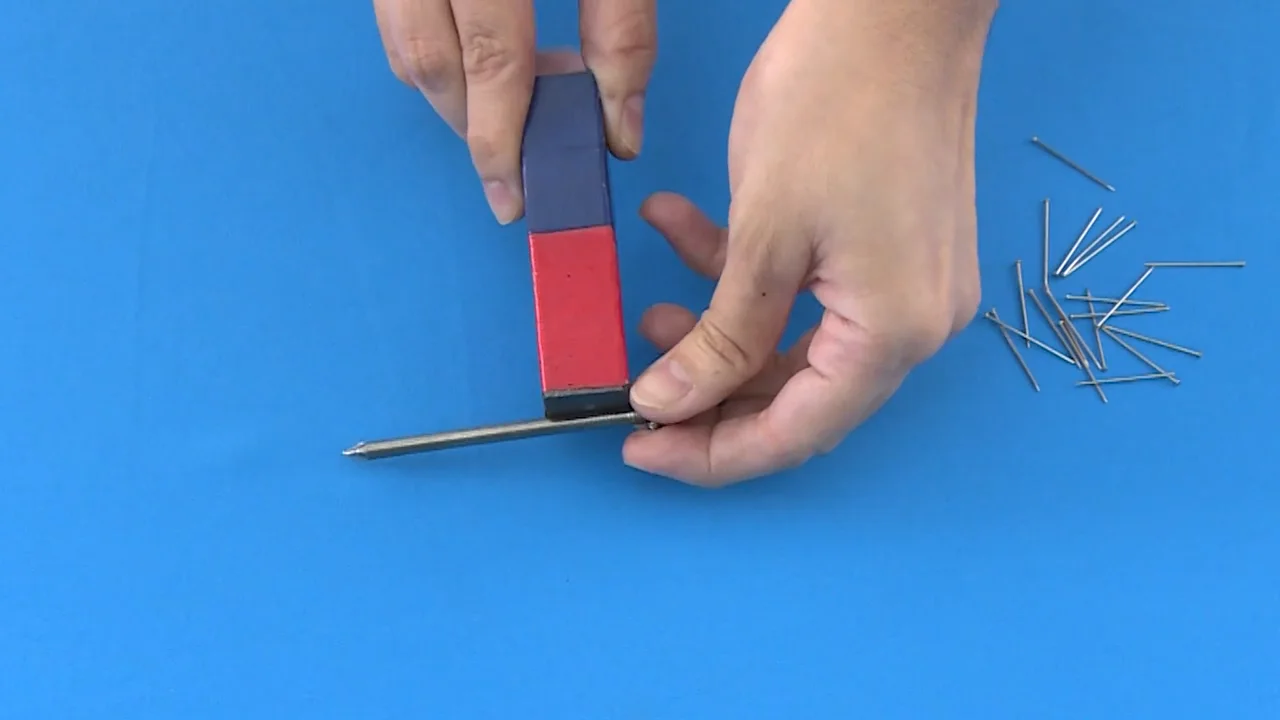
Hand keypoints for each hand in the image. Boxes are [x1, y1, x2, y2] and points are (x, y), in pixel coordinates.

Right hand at [372, 0, 656, 222]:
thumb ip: (622, 33)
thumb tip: (621, 133)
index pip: (493, 61)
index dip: (504, 139)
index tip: (512, 203)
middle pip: (437, 66)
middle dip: (477, 127)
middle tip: (514, 165)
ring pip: (406, 52)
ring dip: (452, 97)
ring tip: (501, 114)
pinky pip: (396, 24)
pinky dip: (435, 58)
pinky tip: (477, 66)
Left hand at [624, 0, 996, 485]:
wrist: (900, 5)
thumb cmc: (839, 101)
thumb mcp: (764, 235)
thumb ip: (719, 337)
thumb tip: (668, 403)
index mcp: (894, 332)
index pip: (794, 433)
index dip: (710, 453)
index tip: (638, 448)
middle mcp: (914, 323)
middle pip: (794, 395)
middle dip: (707, 393)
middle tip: (635, 386)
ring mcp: (907, 284)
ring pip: (793, 344)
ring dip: (718, 332)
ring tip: (650, 304)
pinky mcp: (889, 247)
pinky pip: (809, 292)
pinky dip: (744, 276)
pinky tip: (680, 228)